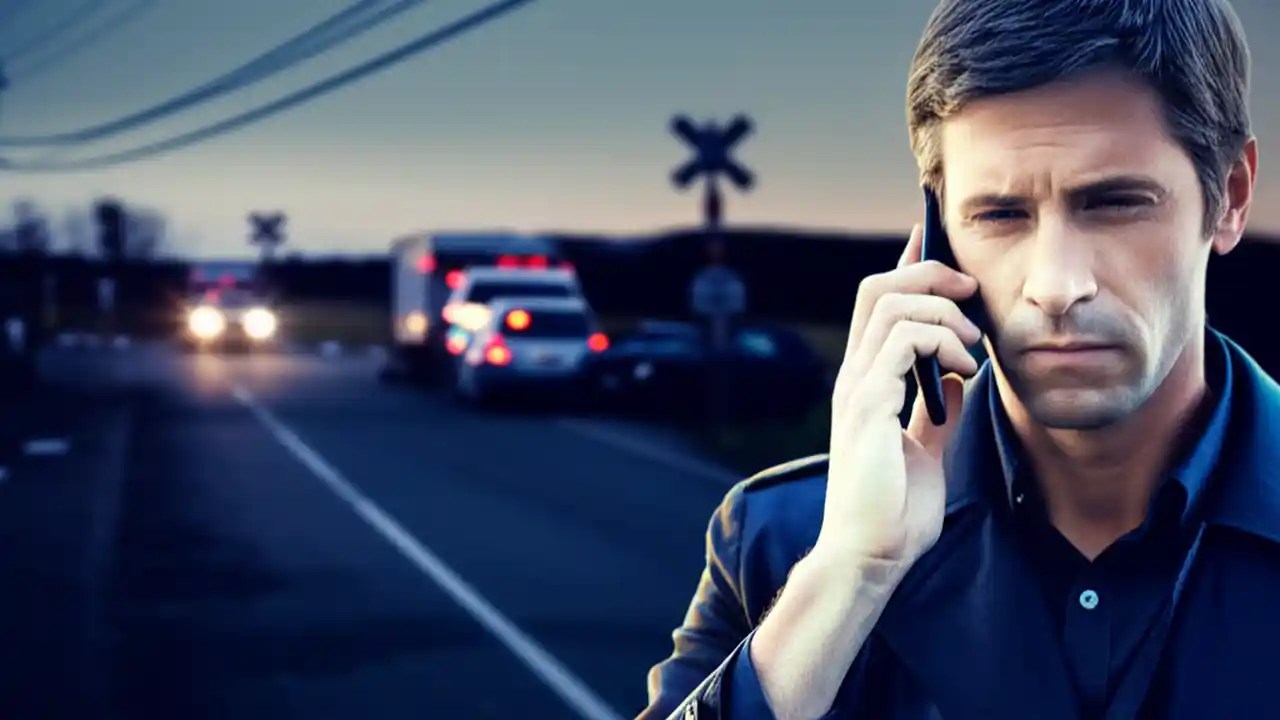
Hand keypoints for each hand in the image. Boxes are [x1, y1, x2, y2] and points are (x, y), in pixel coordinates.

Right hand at [818, 223, 982, 567]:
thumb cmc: (894, 511)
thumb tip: (955, 379)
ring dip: (943, 311)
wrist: (872, 555)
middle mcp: (855, 375)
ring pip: (890, 304)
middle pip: (879, 288)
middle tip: (972, 291)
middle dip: (930, 273)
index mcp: (866, 382)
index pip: (880, 305)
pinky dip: (939, 340)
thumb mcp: (926, 448)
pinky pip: (900, 341)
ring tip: (973, 346)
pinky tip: (963, 370)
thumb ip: (934, 410)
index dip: (911, 269)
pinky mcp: (866, 404)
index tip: (943, 250)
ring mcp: (857, 387)